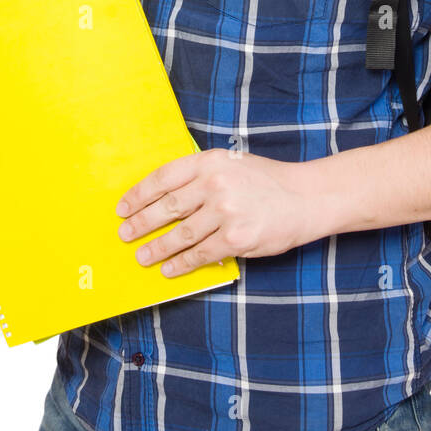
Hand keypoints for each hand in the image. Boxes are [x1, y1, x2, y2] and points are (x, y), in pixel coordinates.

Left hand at [115, 148, 311, 276]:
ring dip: (157, 248)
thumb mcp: (231, 164)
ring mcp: (226, 213)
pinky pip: (200, 254)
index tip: (123, 207)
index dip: (138, 194)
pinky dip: (181, 264)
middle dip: (140, 223)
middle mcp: (215, 184)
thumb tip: (163, 198)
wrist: (307, 198)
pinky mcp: (236, 239)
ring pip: (180, 235)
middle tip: (125, 234)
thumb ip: (200, 175)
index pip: (163, 178)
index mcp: (210, 162)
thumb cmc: (267, 181)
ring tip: (142, 256)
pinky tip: (169, 269)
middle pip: (166, 207)